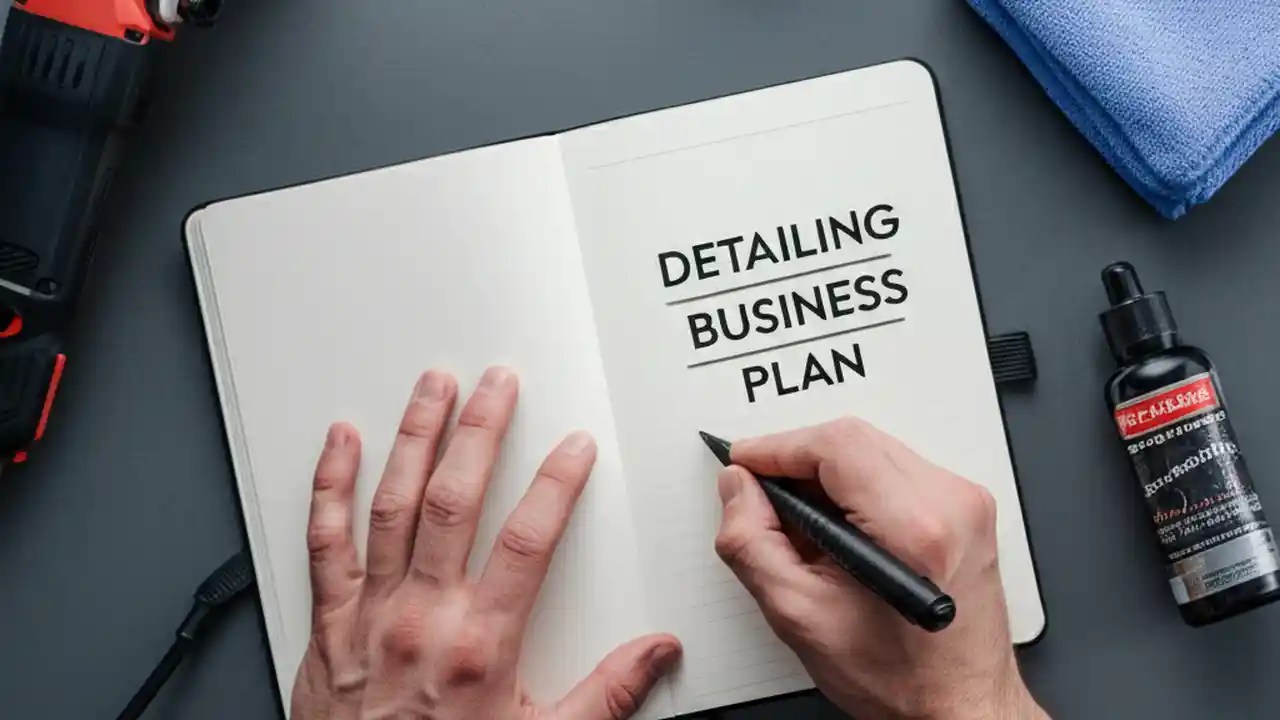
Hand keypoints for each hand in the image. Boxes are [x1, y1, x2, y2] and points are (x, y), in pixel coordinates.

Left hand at [292, 367, 680, 719]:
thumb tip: (657, 652)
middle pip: (454, 499)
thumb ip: (606, 692)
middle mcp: (422, 615)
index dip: (556, 484)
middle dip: (480, 431)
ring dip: (413, 437)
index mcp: (481, 642)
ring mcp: (371, 611)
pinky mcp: (329, 620)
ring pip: (391, 503)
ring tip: (432, 388)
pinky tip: (342, 443)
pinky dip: (331, 485)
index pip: (527, 539)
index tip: (574, 448)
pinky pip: (325, 539)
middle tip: (498, 384)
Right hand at [714, 418, 1046, 719]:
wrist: (960, 704)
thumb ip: (753, 542)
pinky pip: (896, 468)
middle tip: (761, 494)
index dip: (776, 448)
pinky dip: (854, 484)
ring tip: (798, 518)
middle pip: (853, 439)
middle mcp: (951, 504)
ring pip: (873, 448)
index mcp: (916, 528)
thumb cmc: (901, 678)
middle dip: (796, 458)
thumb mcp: (800, 616)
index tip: (742, 463)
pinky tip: (836, 523)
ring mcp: (965, 502)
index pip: (834, 446)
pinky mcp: (966, 507)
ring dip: (824, 471)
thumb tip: (738, 489)